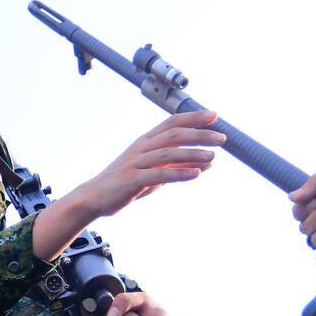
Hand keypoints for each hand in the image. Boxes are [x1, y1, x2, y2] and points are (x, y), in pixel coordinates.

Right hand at [34, 111, 224, 262]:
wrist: (93, 198)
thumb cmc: (124, 184)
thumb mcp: (153, 172)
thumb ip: (177, 165)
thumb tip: (207, 162)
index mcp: (145, 142)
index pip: (172, 122)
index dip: (194, 117)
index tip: (215, 116)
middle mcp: (141, 148)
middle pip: (174, 134)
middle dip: (200, 134)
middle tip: (221, 138)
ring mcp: (136, 163)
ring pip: (168, 152)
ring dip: (193, 153)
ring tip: (213, 156)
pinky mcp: (132, 179)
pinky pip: (159, 174)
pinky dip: (179, 173)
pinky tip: (195, 174)